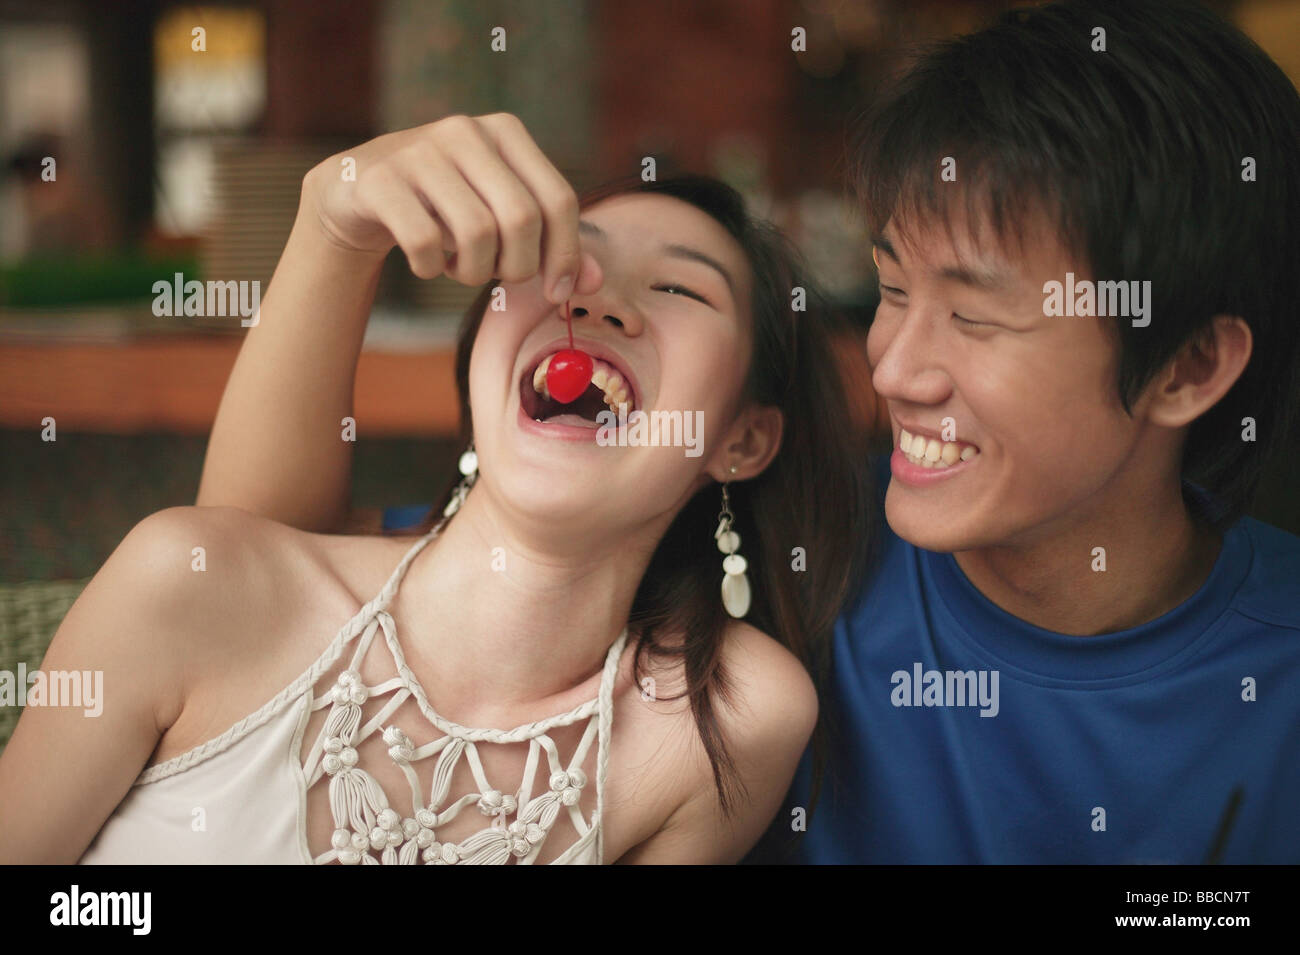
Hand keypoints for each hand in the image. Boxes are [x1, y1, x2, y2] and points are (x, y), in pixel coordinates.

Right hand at [304, 113, 594, 302]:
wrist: (355, 194)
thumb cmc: (443, 209)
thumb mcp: (500, 218)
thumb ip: (550, 243)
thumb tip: (592, 282)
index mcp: (505, 132)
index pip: (559, 200)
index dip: (567, 255)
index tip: (558, 292)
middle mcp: (465, 130)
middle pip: (522, 220)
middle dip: (517, 267)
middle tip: (496, 275)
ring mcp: (419, 151)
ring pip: (477, 234)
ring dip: (472, 272)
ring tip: (458, 266)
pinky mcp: (380, 180)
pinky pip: (426, 243)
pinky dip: (431, 269)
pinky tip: (426, 262)